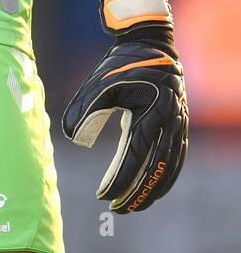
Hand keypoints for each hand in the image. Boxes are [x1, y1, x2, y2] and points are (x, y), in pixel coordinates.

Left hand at [62, 0, 188, 211]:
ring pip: (169, 165)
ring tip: (135, 205)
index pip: (135, 157)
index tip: (103, 195)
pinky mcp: (179, 122)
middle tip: (119, 210)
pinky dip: (166, 174)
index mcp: (151, 113)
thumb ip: (84, 110)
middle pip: (156, 168)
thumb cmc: (121, 63)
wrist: (150, 43)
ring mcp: (178, 123)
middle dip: (138, 192)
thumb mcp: (98, 83)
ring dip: (154, 188)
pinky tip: (154, 185)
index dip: (120, 180)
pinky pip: (176, 156)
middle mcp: (169, 122)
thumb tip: (72, 137)